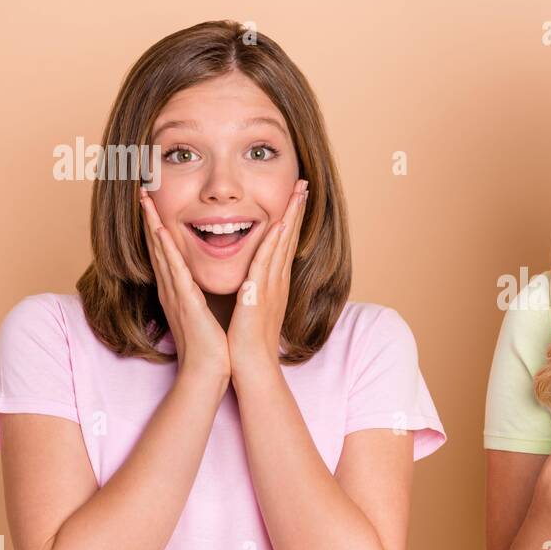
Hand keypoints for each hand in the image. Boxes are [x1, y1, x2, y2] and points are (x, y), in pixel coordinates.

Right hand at [139, 188, 229, 382]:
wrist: (209, 370)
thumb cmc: (210, 344)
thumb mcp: (203, 311)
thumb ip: (198, 295)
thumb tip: (200, 283)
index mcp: (178, 289)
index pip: (165, 252)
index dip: (157, 226)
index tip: (153, 204)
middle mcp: (172, 288)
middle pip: (157, 247)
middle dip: (149, 219)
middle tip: (141, 192)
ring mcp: (176, 294)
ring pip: (162, 253)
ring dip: (153, 226)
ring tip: (145, 201)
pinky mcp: (185, 302)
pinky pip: (175, 272)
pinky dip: (167, 251)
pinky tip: (161, 233)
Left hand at [226, 178, 307, 374]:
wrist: (250, 366)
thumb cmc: (247, 343)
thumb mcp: (252, 310)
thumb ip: (253, 291)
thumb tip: (249, 281)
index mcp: (273, 284)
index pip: (283, 244)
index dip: (290, 219)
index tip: (295, 198)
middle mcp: (276, 281)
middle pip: (289, 238)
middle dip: (296, 209)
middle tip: (303, 184)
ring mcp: (271, 286)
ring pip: (282, 244)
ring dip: (290, 216)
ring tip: (298, 192)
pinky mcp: (259, 293)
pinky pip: (267, 262)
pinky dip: (274, 241)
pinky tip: (279, 224)